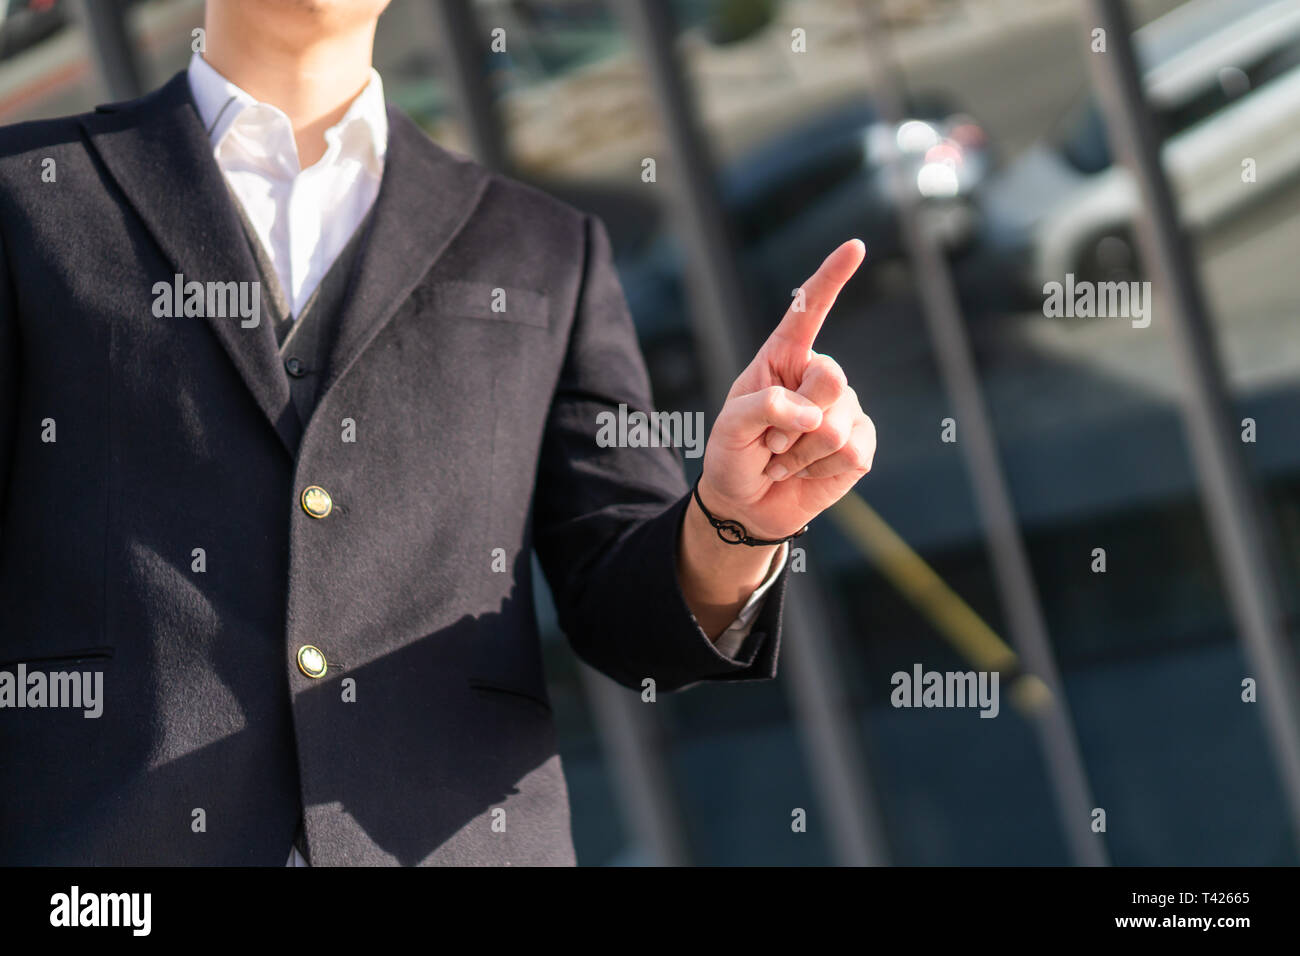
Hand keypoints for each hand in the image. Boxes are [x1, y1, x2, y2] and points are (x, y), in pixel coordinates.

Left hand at [698, 239, 875, 540]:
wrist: (747, 504)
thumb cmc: (733, 456)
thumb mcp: (728, 429)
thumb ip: (761, 409)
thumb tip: (811, 414)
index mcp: (783, 358)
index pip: (808, 312)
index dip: (831, 278)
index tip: (855, 246)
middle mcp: (817, 377)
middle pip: (832, 377)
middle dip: (796, 418)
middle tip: (771, 441)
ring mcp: (844, 409)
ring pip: (836, 425)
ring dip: (800, 454)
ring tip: (783, 459)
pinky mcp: (860, 444)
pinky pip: (852, 452)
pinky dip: (820, 470)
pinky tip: (805, 472)